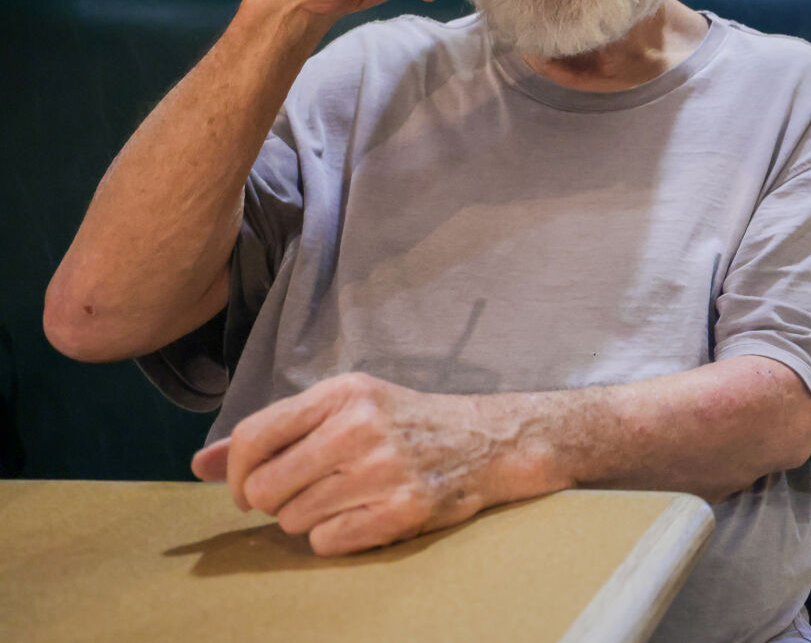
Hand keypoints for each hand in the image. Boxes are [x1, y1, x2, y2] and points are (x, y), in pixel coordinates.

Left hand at [192, 372, 514, 555]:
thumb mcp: (343, 406)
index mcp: (342, 393)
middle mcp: (360, 428)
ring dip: (307, 518)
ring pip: (293, 519)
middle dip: (272, 500)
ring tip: (341, 498)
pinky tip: (361, 514)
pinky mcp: (401, 511)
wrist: (486, 441)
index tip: (248, 484)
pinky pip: (326, 542)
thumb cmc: (403, 422)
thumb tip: (198, 465)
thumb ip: (273, 432)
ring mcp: (383, 471)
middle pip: (264, 488)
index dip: (236, 471)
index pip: (253, 437)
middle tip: (303, 491)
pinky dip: (335, 536)